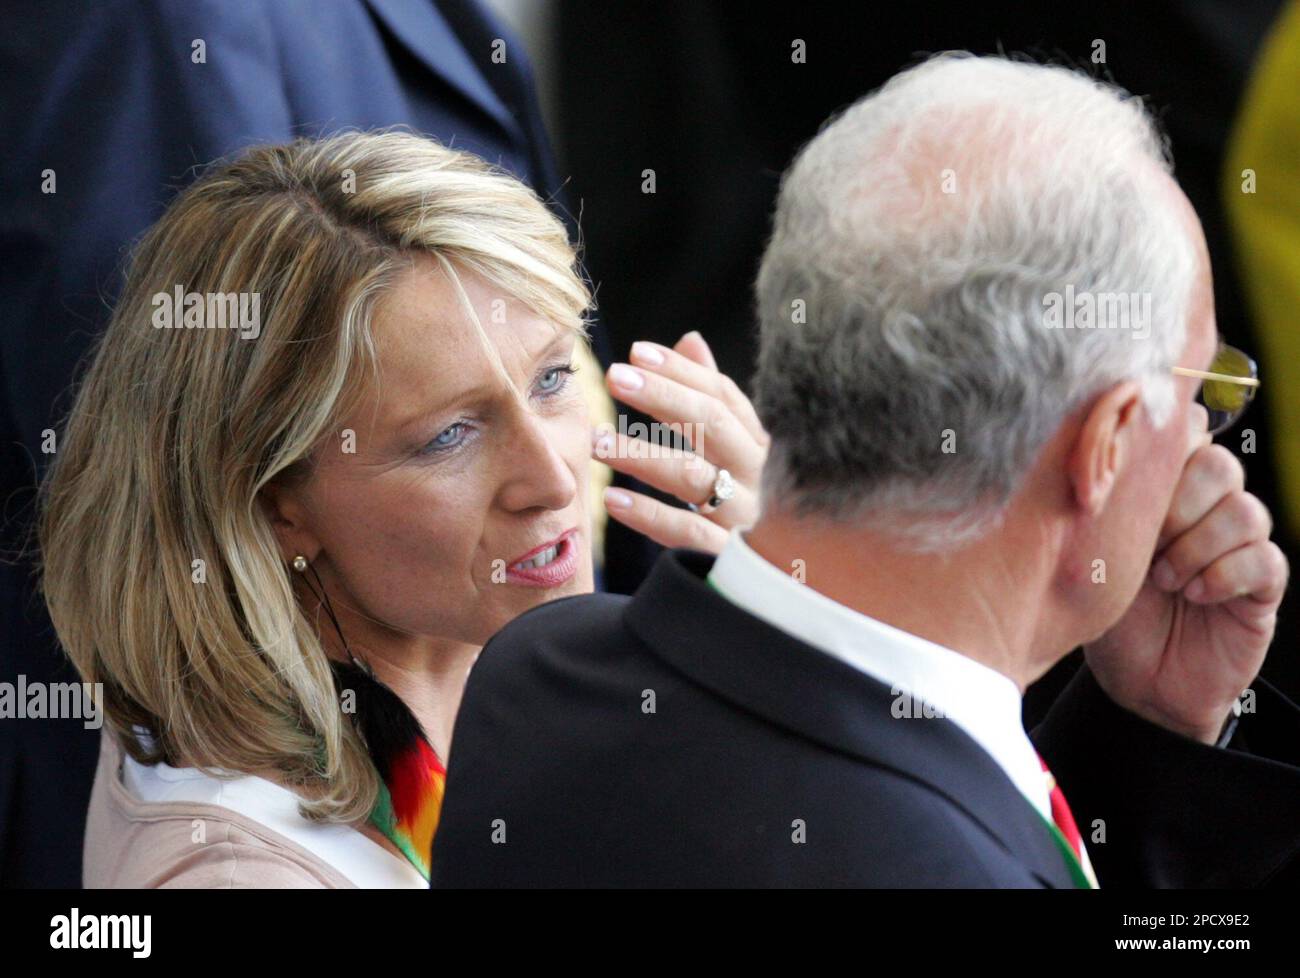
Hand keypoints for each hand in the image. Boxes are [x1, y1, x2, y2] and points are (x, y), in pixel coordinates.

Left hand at [593, 331, 768, 552]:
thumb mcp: (731, 450)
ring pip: (695, 478)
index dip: (681, 371)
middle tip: (613, 377)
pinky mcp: (728, 559)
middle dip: (662, 397)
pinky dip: (650, 516)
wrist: (776, 585)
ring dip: (642, 454)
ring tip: (596, 440)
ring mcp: (746, 518)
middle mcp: (758, 476)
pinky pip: (688, 534)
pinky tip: (613, 500)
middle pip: (713, 425)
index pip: (722, 397)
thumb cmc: (741, 505)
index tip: (636, 352)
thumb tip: (690, 339)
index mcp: (757, 445)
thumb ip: (711, 399)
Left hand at [1084, 442, 1287, 743]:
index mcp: (1164, 492)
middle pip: (1221, 465)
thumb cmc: (1109, 614)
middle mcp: (1206, 511)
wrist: (1137, 684)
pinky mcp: (1262, 587)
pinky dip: (1224, 574)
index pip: (1185, 437)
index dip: (1164, 453)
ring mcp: (1238, 547)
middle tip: (1147, 545)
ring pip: (1246, 510)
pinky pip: (1264, 559)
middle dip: (1179, 503)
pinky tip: (1195, 595)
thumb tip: (1099, 452)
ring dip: (1198, 545)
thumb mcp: (1094, 554)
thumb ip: (1105, 504)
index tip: (1129, 489)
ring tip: (1165, 580)